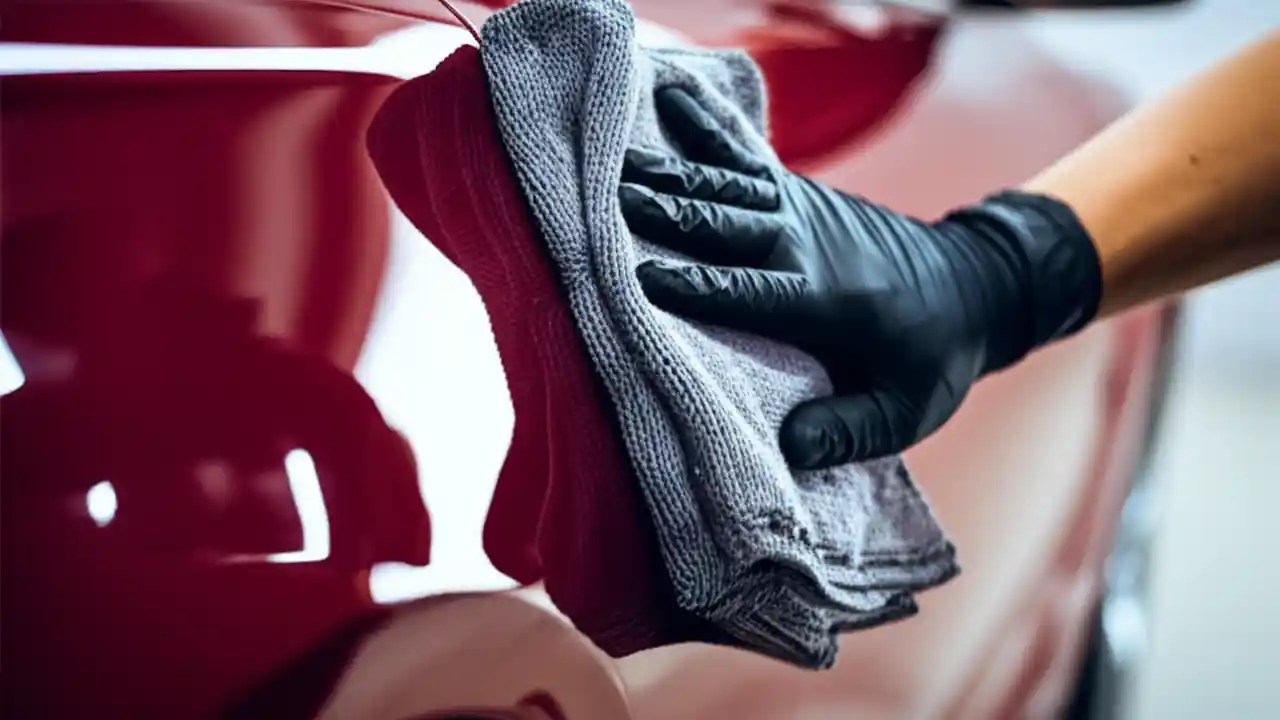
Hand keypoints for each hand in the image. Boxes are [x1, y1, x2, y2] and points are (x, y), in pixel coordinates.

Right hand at [623, 88, 1099, 469]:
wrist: (976, 284)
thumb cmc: (931, 358)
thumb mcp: (906, 411)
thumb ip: (850, 431)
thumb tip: (789, 447)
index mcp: (827, 301)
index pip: (751, 292)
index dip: (697, 288)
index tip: (641, 279)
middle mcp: (807, 245)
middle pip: (728, 226)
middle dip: (671, 214)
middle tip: (612, 201)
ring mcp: (802, 210)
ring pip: (728, 186)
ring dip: (674, 173)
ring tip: (618, 163)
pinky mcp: (799, 192)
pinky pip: (745, 154)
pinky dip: (707, 127)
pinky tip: (672, 93)